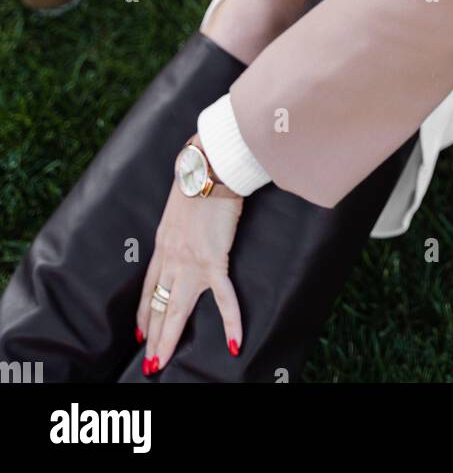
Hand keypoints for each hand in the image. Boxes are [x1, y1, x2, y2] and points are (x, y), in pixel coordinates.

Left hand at [135, 137, 243, 374]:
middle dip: (152, 336)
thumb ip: (180, 221)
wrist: (208, 167)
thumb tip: (187, 220)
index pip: (149, 287)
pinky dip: (231, 321)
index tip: (139, 332)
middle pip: (158, 304)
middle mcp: (172, 257)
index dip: (144, 312)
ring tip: (162, 363)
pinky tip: (235, 342)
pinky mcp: (214, 260)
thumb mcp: (179, 204)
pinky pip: (223, 298)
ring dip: (169, 338)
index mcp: (163, 245)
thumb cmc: (197, 178)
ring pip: (176, 308)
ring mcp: (191, 261)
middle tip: (149, 362)